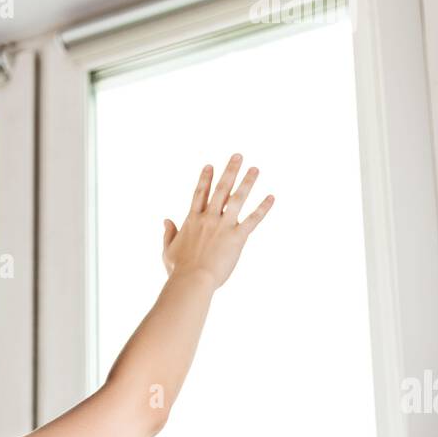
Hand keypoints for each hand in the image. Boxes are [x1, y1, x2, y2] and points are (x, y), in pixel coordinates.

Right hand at [162, 155, 273, 288]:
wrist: (192, 280)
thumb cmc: (178, 269)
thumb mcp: (168, 250)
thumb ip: (168, 233)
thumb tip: (166, 220)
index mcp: (192, 220)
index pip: (200, 193)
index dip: (206, 178)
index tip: (211, 165)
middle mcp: (208, 218)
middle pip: (221, 189)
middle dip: (230, 171)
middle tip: (238, 156)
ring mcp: (223, 226)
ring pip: (237, 198)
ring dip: (247, 182)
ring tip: (255, 169)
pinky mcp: (236, 237)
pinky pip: (252, 219)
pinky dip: (263, 208)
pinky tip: (271, 197)